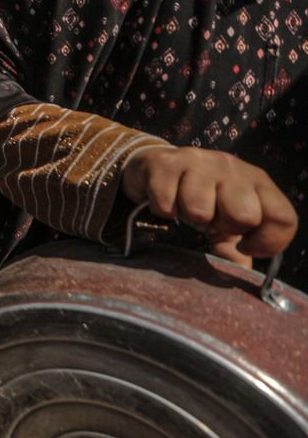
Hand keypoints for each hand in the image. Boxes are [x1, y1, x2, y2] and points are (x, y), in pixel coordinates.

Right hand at [121, 146, 297, 262]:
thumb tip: (239, 276)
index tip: (245, 245)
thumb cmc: (198, 197)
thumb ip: (235, 251)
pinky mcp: (165, 163)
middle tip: (210, 221)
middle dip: (224, 227)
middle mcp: (232, 167)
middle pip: (244, 215)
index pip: (282, 217)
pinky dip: (163, 209)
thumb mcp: (223, 224)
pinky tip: (167, 200)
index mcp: (257, 182)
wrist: (154, 166)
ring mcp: (198, 161)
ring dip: (189, 216)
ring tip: (186, 206)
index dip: (267, 241)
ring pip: (200, 209)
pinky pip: (166, 204)